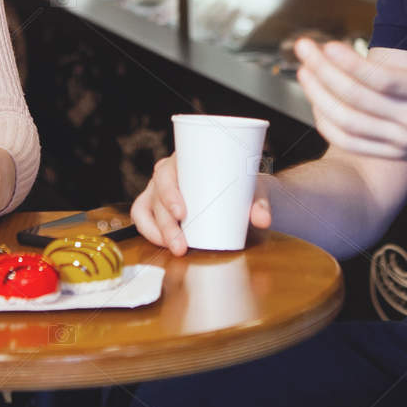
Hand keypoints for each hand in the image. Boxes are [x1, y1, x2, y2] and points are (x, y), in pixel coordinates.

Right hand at [130, 151, 271, 256]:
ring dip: (156, 232)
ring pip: (146, 209)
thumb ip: (259, 203)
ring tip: (176, 248)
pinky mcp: (158, 205)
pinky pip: (143, 217)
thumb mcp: (252, 189)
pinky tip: (163, 244)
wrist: (242, 188)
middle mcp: (167, 172)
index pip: (166, 172)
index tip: (182, 213)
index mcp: (184, 158)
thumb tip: (263, 220)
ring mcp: (159, 189)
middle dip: (165, 224)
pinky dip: (149, 232)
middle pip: (156, 196)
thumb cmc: (241, 182)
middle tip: (181, 244)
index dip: (168, 193)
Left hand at [293, 4, 406, 163]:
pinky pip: (351, 142)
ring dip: (319, 96)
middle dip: (324, 72)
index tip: (328, 45)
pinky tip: (316, 101)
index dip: (351, 65)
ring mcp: (401, 140)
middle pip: (358, 99)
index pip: (383, 81)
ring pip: (348, 123)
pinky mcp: (392, 152)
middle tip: (304, 48)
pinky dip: (328, 124)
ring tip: (303, 71)